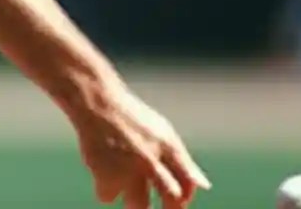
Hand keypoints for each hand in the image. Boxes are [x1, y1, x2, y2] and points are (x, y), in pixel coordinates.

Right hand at [70, 86, 211, 207]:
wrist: (95, 102)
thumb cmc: (130, 117)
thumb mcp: (162, 132)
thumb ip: (182, 160)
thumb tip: (204, 186)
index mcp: (168, 146)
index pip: (188, 181)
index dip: (186, 195)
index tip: (177, 198)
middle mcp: (151, 158)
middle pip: (171, 198)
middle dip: (169, 208)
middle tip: (158, 207)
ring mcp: (128, 169)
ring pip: (138, 206)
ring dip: (134, 203)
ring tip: (128, 193)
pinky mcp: (105, 175)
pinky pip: (107, 197)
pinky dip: (106, 191)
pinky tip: (103, 175)